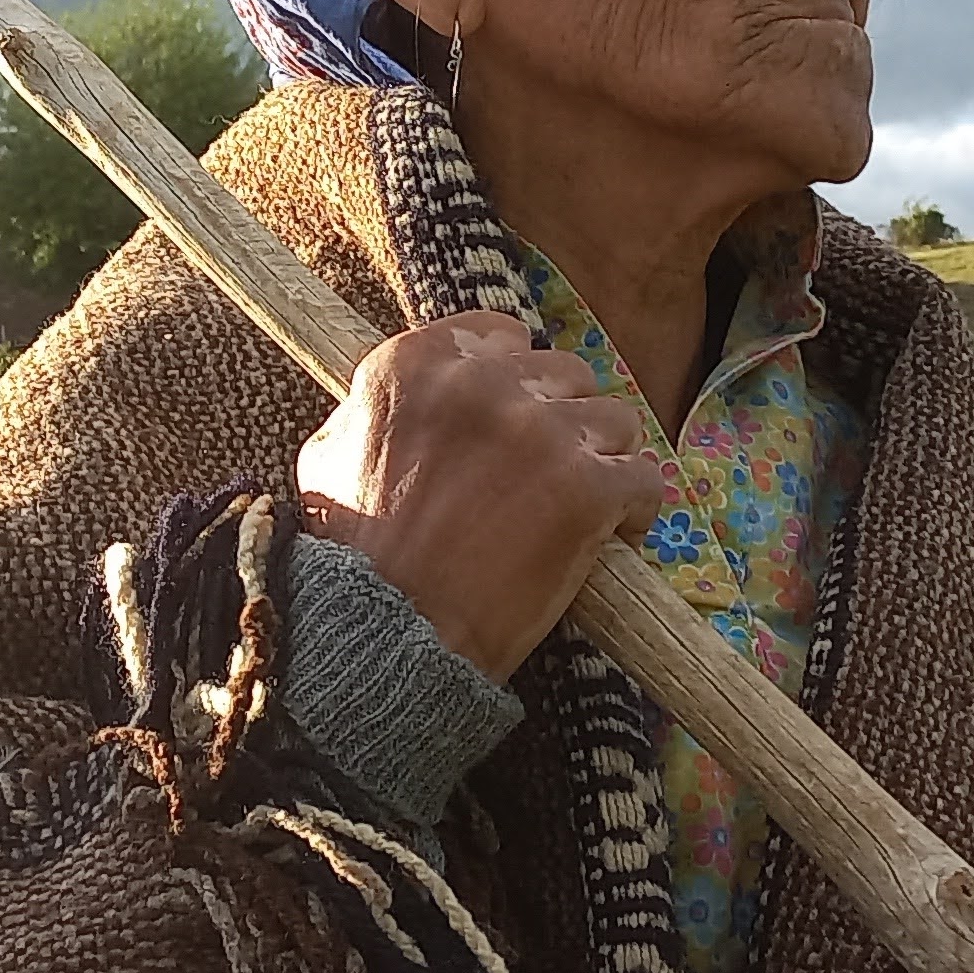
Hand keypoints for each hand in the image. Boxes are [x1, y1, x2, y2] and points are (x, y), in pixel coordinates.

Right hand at [297, 312, 672, 679]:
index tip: (516, 418)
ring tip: (579, 510)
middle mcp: (481, 384)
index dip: (516, 379)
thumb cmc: (352, 558)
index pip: (503, 335)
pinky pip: (644, 479)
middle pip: (566, 374)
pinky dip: (632, 510)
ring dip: (602, 462)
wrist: (388, 637)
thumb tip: (419, 391)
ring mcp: (540, 433)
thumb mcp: (329, 459)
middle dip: (562, 422)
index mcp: (415, 366)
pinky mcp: (587, 488)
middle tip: (545, 476)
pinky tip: (608, 536)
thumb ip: (375, 408)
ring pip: (614, 421)